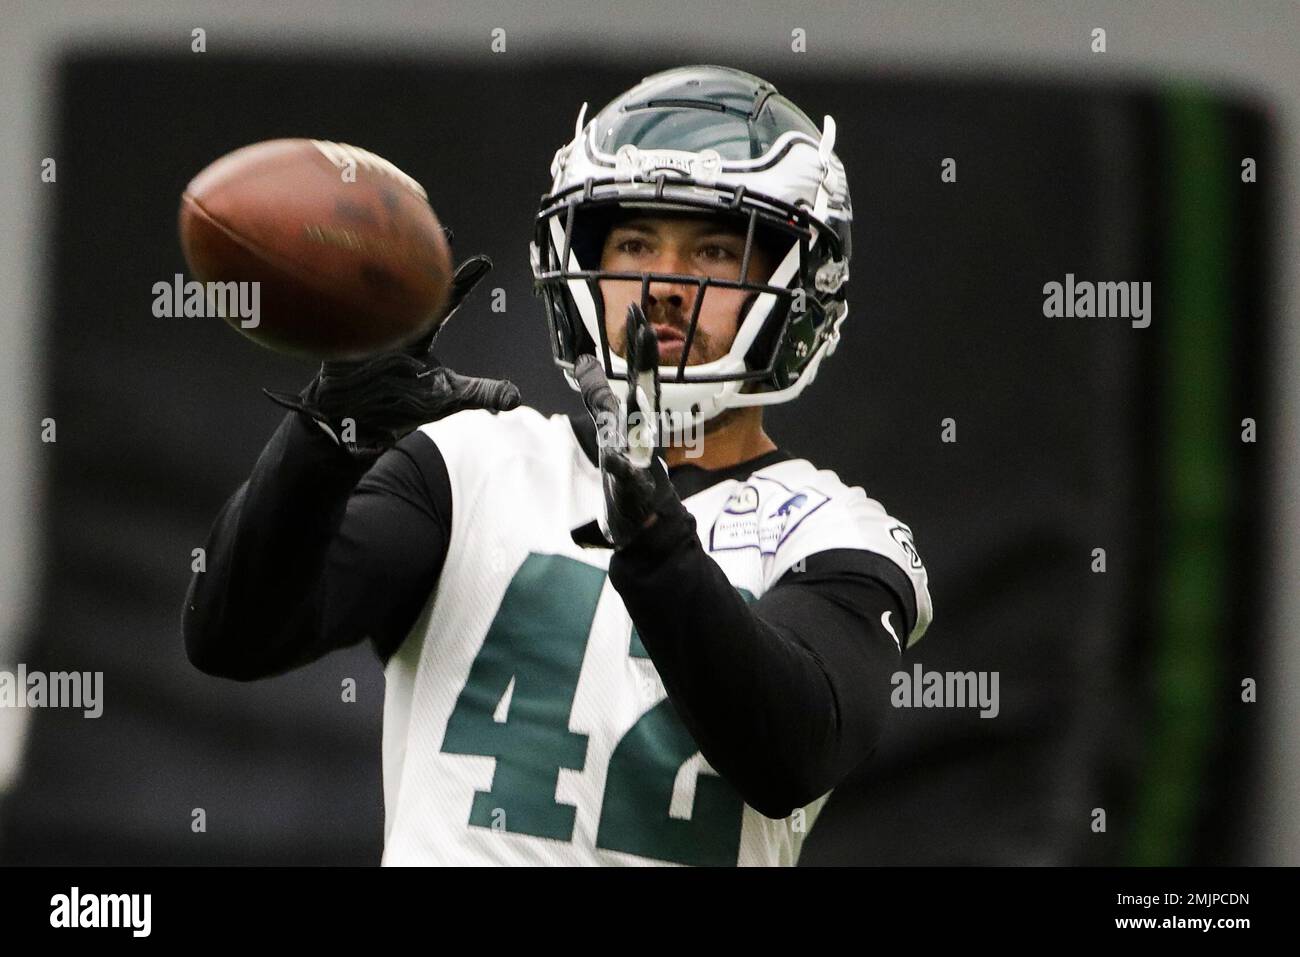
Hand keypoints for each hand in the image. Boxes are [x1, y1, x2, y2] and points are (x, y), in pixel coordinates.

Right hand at [265, 253, 519, 458]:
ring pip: (380, 286)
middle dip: (427, 255)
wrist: (356, 422)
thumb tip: (515, 396)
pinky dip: (349, 285)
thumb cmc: (400, 407)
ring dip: (389, 261)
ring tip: (398, 233)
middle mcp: (396, 322)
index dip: (465, 281)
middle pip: (414, 282)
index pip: (447, 300)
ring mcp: (369, 326)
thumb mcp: (447, 399)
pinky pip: (346, 306)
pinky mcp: (344, 335)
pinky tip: (353, 262)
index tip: (485, 262)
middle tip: (445, 230)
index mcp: (420, 332)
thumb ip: (480, 394)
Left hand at [575, 302, 681, 548]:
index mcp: (637, 417)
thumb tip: (586, 359)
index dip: (639, 344)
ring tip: (634, 387)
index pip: (640, 374)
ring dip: (638, 407)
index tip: (637, 312)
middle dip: (646, 362)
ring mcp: (640, 458)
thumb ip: (597, 393)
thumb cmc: (627, 469)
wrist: (643, 518)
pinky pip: (628, 475)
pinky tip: (615, 457)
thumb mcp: (609, 425)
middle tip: (646, 329)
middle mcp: (643, 431)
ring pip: (640, 429)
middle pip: (646, 390)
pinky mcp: (633, 486)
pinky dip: (622, 466)